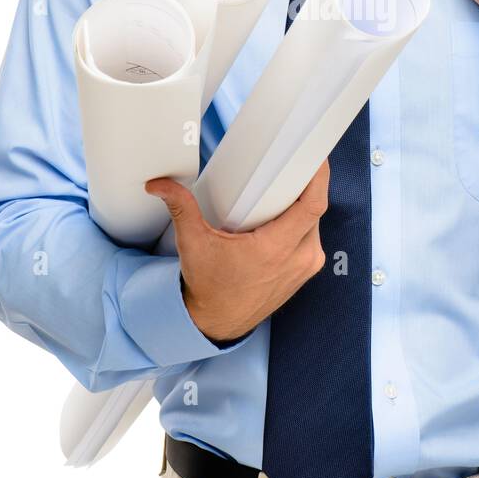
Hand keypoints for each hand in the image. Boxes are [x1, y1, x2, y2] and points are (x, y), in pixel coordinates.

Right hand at [144, 158, 330, 342]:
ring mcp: (305, 267)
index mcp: (277, 249)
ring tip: (286, 186)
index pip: (313, 205)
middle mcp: (299, 258)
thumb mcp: (193, 243)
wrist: (216, 321)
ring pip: (315, 222)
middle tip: (289, 165)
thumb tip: (160, 184)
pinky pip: (312, 237)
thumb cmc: (208, 285)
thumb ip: (180, 207)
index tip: (313, 156)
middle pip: (315, 209)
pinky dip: (302, 222)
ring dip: (303, 204)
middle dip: (305, 185)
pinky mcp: (305, 271)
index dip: (318, 177)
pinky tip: (288, 211)